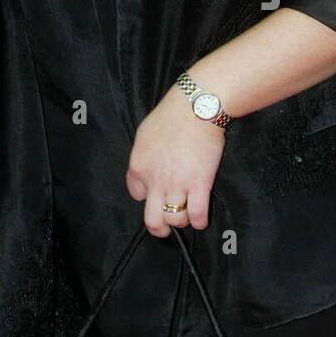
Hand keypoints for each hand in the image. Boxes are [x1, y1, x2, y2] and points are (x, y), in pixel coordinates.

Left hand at [126, 86, 225, 237]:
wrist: (195, 108)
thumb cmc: (170, 116)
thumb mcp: (145, 134)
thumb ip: (144, 156)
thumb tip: (148, 166)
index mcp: (139, 167)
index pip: (135, 194)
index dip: (145, 197)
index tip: (154, 193)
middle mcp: (155, 181)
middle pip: (152, 220)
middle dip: (159, 228)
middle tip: (166, 226)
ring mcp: (177, 185)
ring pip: (175, 221)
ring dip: (181, 221)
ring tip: (186, 213)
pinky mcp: (200, 185)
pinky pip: (197, 216)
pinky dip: (199, 221)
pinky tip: (200, 217)